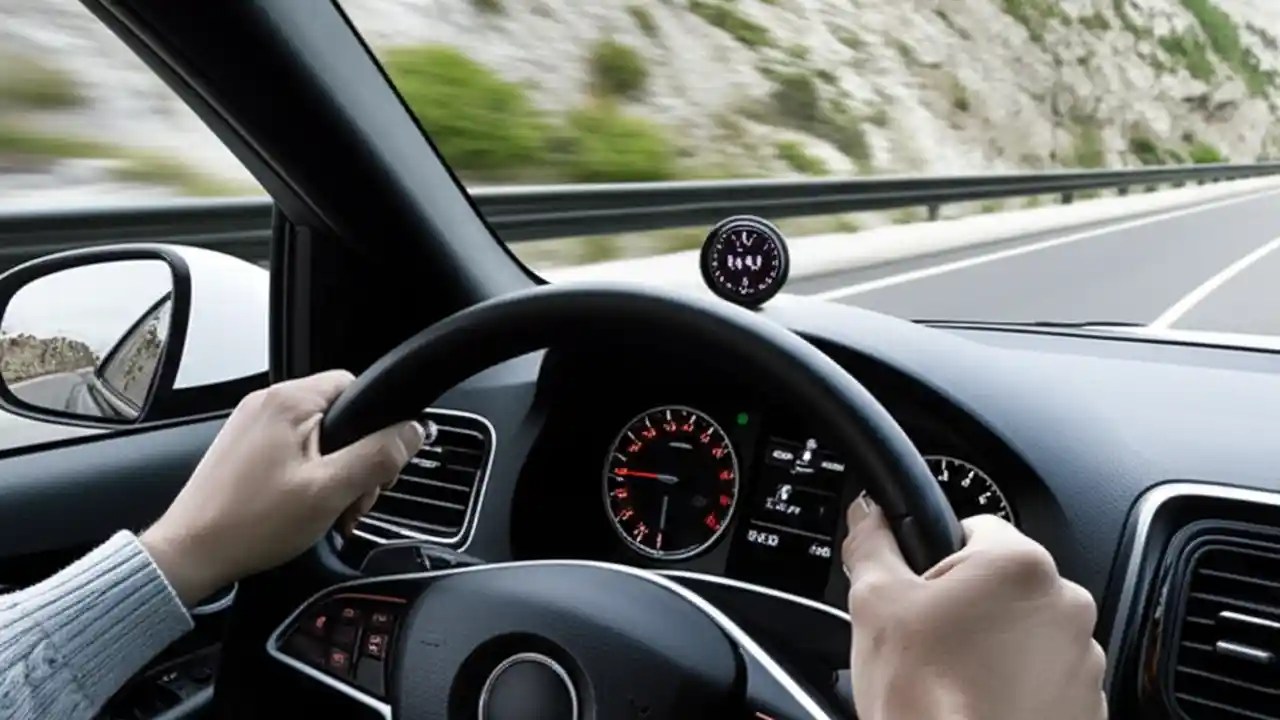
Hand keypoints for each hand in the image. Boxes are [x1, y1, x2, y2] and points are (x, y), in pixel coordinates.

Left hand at [141, 370, 423, 605]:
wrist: (190, 555)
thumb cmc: (252, 523)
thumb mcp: (330, 491)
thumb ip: (377, 457)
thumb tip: (413, 431)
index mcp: (289, 401)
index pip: (356, 387)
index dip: (378, 426)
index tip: (379, 467)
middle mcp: (267, 404)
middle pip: (339, 417)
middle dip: (356, 459)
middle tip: (352, 500)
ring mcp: (251, 426)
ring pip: (318, 438)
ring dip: (335, 474)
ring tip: (328, 511)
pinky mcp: (243, 449)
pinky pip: (293, 452)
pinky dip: (309, 477)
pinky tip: (307, 509)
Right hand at [842, 496, 1106, 719]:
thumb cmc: (925, 700)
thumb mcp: (876, 605)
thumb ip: (873, 544)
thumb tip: (870, 515)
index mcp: (1019, 564)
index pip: (972, 529)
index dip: (933, 560)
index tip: (918, 596)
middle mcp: (1067, 605)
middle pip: (1001, 584)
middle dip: (966, 606)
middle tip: (929, 643)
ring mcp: (1085, 660)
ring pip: (1025, 633)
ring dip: (994, 647)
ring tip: (955, 681)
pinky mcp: (1088, 706)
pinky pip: (1046, 679)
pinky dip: (1018, 687)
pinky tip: (980, 704)